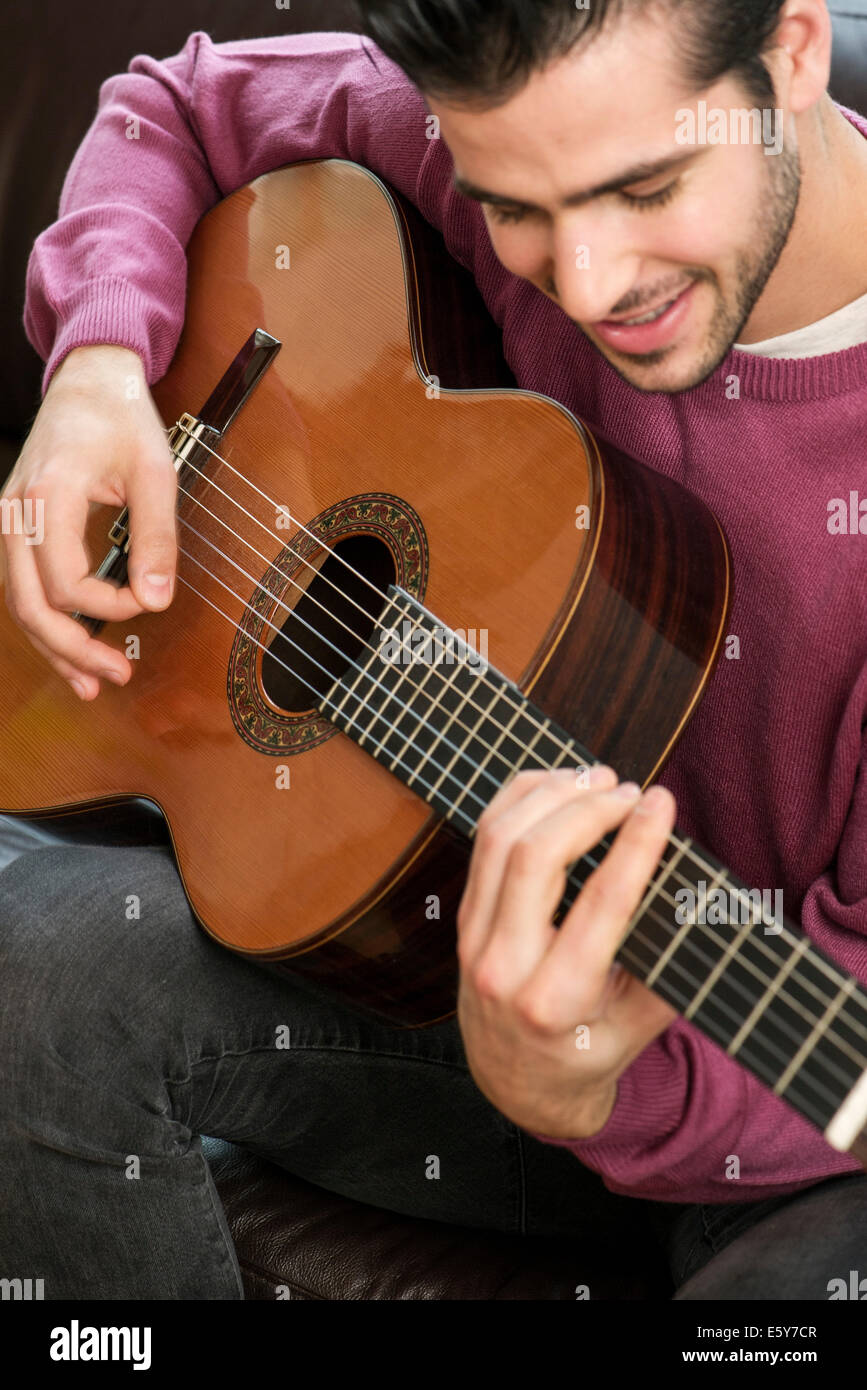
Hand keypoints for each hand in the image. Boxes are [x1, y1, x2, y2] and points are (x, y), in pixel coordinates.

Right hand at [0, 344, 177, 698]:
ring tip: (92, 684)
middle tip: (116, 676)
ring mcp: (10, 521)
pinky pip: (22, 586)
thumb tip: (157, 599)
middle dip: (72, 649)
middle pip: (29, 603)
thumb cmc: (122, 420)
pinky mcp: (17, 528)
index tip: (148, 601)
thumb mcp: (156, 472)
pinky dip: (45, 622)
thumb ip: (157, 537)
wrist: (89, 380)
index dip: (109, 606)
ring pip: (18, 603)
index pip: (66, 580)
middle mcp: (16, 513)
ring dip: (54, 647)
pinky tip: (71, 652)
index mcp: (49, 496)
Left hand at [456, 764, 678, 1139]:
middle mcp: (503, 966)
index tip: (662, 802)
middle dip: (588, 809)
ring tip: (599, 778)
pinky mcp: (465, 916)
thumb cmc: (588, 1051)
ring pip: (498, 838)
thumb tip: (698, 891)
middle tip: (632, 791)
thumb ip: (667, 964)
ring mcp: (474, 937)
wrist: (517, 1083)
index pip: (600, 904)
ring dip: (551, 794)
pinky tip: (557, 784)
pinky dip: (518, 800)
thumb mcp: (640, 1027)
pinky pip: (482, 840)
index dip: (635, 843)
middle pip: (534, 857)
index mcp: (554, 1002)